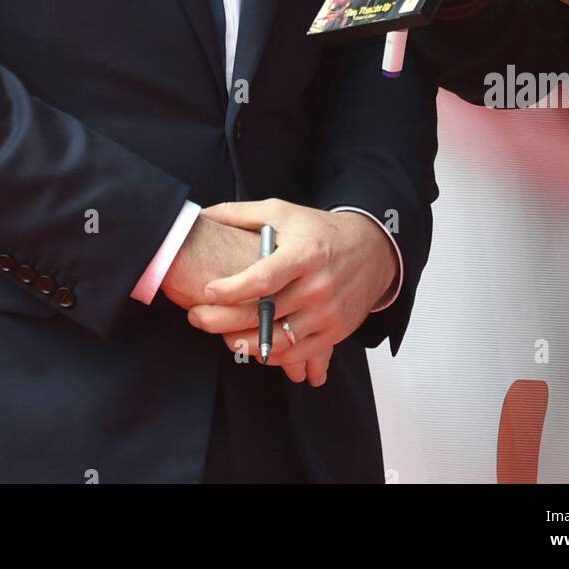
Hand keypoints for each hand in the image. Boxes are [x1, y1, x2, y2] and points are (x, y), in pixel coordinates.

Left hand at [186, 200, 398, 385]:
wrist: (371, 250)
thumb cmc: (319, 231)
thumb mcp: (282, 212)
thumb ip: (240, 214)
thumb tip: (202, 214)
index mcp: (304, 254)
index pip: (263, 278)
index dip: (231, 289)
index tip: (207, 290)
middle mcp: (318, 286)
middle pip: (264, 313)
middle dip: (222, 320)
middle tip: (197, 317)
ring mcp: (327, 313)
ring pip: (277, 340)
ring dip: (242, 342)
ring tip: (220, 335)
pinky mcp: (334, 333)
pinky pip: (296, 354)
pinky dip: (270, 355)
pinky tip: (251, 345)